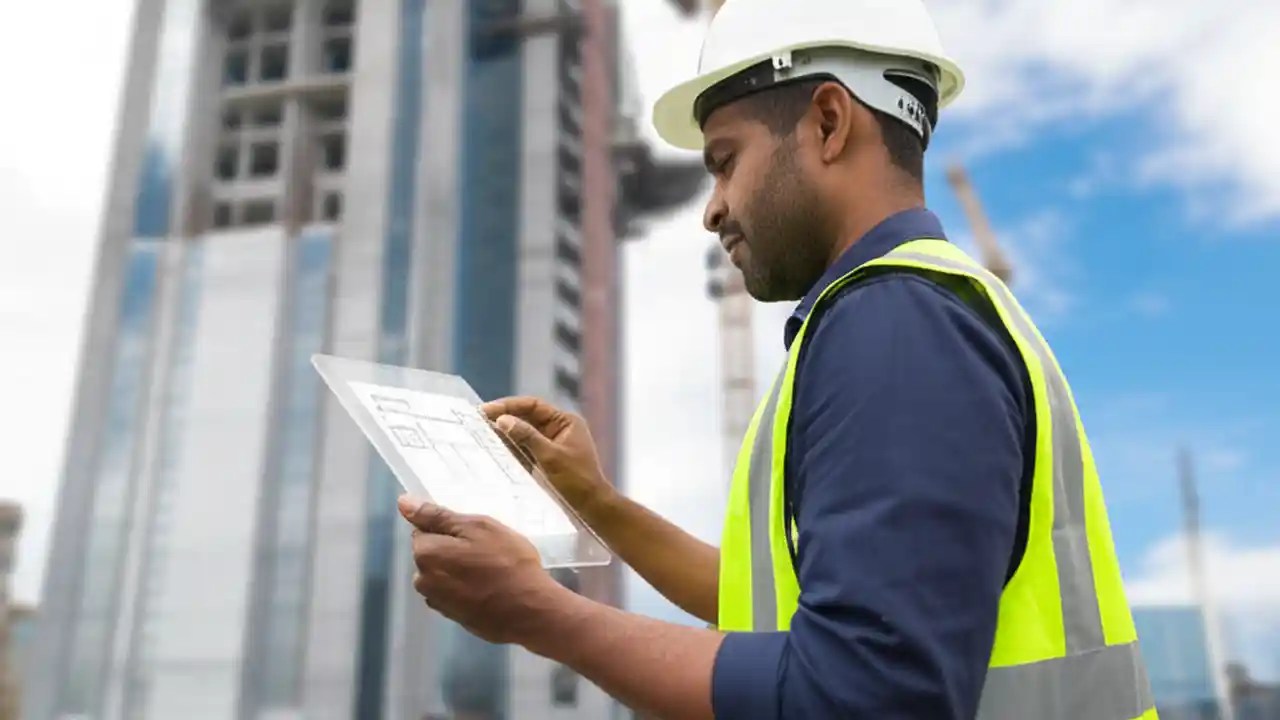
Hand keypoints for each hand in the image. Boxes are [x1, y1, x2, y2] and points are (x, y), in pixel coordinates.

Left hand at [398, 495, 568, 644]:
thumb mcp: (478, 527)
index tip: (475, 534)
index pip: (424, 529)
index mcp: (426, 553)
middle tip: (486, 550)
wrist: (528, 611)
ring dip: (458, 570)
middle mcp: (423, 580)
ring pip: (442, 575)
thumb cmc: (507, 562)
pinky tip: (488, 589)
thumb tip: (403, 503)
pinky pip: (453, 594)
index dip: (450, 529)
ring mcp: (438, 602)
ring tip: (489, 571)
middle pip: (432, 554)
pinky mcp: (453, 618)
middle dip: (452, 549)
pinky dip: (465, 589)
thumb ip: (438, 516)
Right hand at [481, 396, 616, 516]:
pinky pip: (525, 448)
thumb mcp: (550, 456)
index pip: (534, 406)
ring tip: (481, 431)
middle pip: (527, 417)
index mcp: (566, 422)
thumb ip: (527, 437)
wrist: (591, 506)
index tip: (487, 410)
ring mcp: (552, 444)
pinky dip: (511, 447)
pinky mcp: (546, 459)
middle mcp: (559, 429)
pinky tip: (494, 447)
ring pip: (524, 432)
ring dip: (505, 432)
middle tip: (478, 419)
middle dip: (505, 417)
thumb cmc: (576, 480)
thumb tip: (503, 420)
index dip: (509, 406)